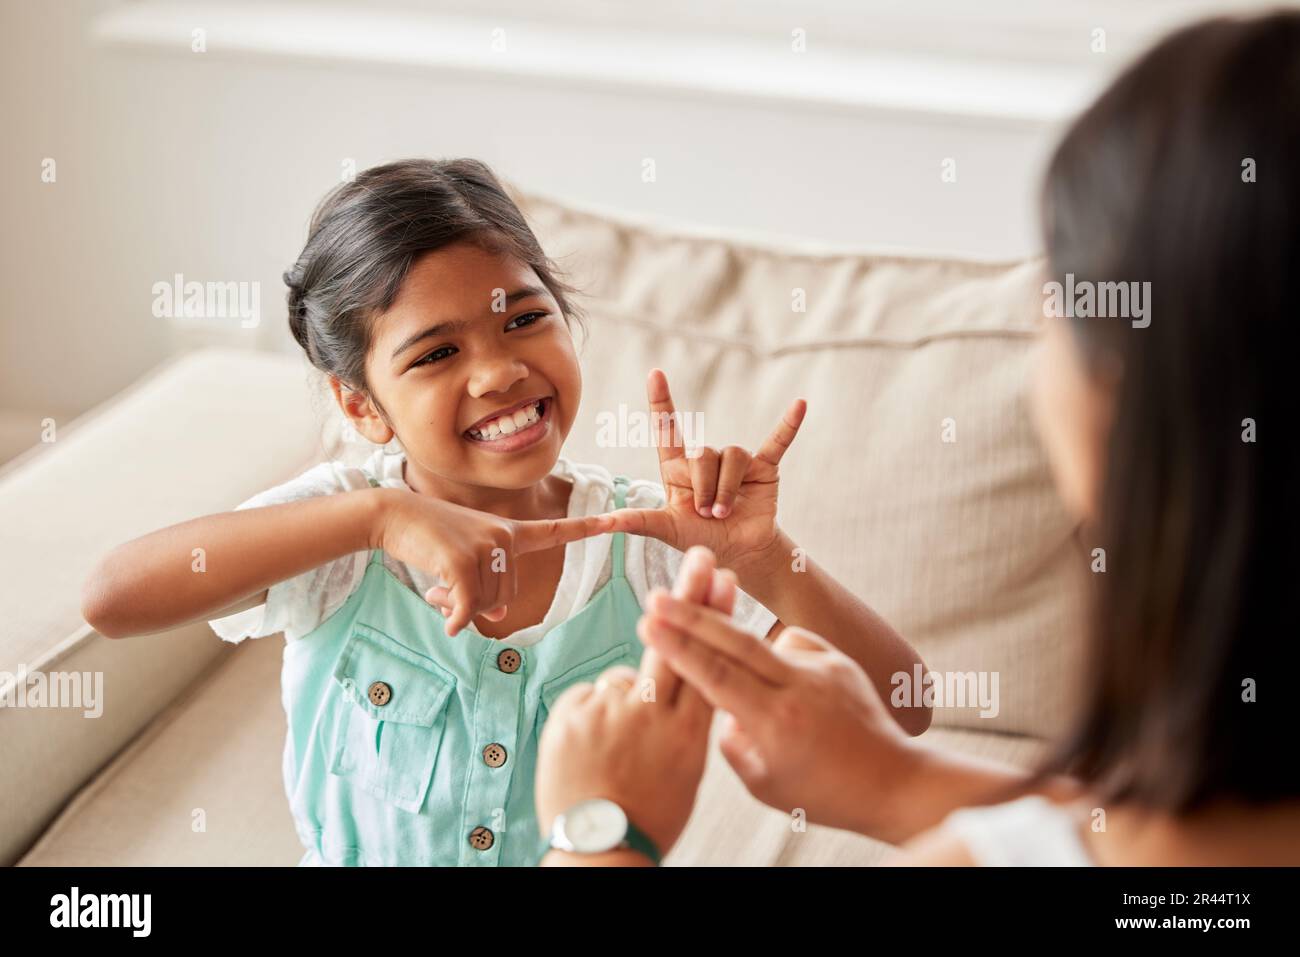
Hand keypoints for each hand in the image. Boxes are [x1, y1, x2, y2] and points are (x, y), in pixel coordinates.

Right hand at [372, 488, 613, 636]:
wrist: (395, 515)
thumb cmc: (430, 538)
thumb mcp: (465, 560)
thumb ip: (488, 583)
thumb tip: (499, 615)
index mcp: (510, 532)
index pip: (556, 531)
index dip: (588, 528)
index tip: (619, 520)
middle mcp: (504, 536)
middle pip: (507, 596)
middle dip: (477, 604)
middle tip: (445, 593)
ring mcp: (486, 547)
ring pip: (486, 605)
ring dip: (459, 608)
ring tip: (437, 590)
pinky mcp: (463, 561)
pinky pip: (467, 607)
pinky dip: (454, 619)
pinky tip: (444, 619)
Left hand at [536, 547, 732, 862]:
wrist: (599, 849)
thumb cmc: (649, 815)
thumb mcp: (687, 772)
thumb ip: (689, 725)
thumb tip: (689, 687)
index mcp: (691, 732)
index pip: (709, 660)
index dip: (716, 616)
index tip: (724, 579)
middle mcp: (656, 714)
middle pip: (676, 642)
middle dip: (689, 595)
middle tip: (698, 556)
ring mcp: (613, 710)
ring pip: (625, 679)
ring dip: (623, 704)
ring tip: (615, 752)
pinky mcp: (575, 712)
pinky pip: (590, 696)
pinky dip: (592, 715)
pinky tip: (591, 750)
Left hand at [603, 369, 805, 572]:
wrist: (738, 553)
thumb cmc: (700, 538)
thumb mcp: (666, 530)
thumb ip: (637, 521)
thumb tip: (602, 523)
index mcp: (679, 468)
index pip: (668, 429)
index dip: (661, 401)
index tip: (655, 374)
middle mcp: (707, 458)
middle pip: (702, 452)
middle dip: (703, 486)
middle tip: (705, 512)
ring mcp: (737, 462)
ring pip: (730, 456)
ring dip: (726, 488)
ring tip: (724, 513)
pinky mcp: (764, 468)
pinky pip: (777, 442)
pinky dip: (788, 425)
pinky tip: (800, 406)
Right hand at [639, 582, 917, 837]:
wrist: (893, 782)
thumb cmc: (823, 793)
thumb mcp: (764, 783)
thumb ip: (731, 740)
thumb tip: (715, 702)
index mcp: (777, 723)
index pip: (715, 677)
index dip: (678, 648)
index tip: (648, 624)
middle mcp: (800, 688)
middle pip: (735, 641)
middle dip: (692, 615)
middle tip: (658, 595)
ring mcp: (822, 668)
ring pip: (763, 642)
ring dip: (736, 643)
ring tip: (746, 677)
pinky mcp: (838, 659)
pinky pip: (792, 645)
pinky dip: (777, 659)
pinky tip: (785, 684)